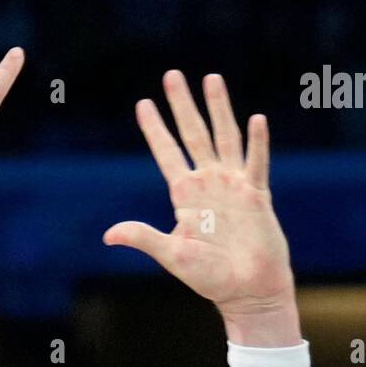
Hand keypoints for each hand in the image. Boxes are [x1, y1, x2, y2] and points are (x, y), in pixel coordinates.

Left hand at [103, 73, 295, 322]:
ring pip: (224, 138)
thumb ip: (143, 237)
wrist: (246, 291)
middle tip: (171, 75)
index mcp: (185, 196)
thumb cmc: (210, 277)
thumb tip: (109, 236)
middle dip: (182, 106)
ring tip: (211, 79)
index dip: (155, 130)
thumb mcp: (171, 255)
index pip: (167, 154)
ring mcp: (233, 185)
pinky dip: (257, 142)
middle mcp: (208, 183)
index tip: (142, 105)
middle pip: (193, 135)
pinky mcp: (257, 195)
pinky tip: (256, 120)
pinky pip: (256, 163)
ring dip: (219, 109)